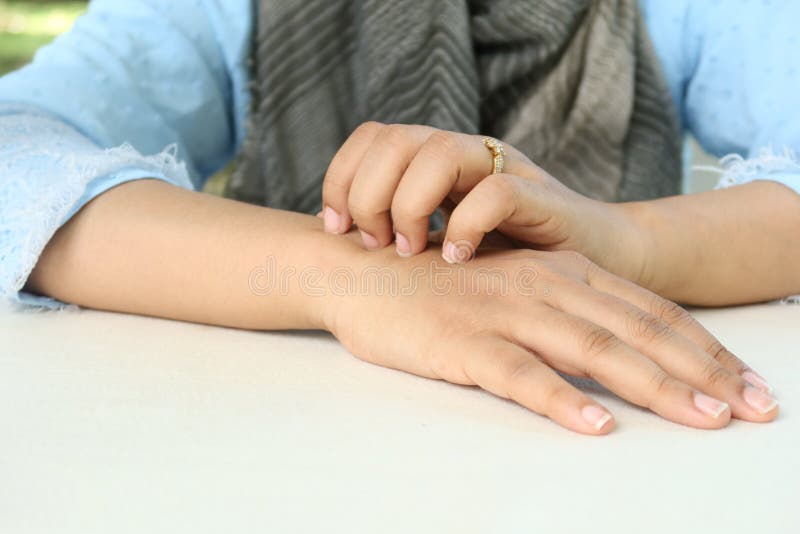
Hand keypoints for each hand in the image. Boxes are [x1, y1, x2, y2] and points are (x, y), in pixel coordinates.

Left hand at [321, 122, 645, 282]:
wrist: (595, 261)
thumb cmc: (508, 259)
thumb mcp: (441, 241)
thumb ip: (402, 230)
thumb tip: (342, 240)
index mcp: (435, 161)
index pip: (374, 137)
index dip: (342, 176)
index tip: (335, 228)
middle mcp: (466, 154)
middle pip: (396, 138)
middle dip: (369, 193)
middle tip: (375, 244)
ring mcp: (504, 169)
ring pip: (441, 151)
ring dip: (410, 204)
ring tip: (410, 251)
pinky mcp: (540, 197)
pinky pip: (496, 191)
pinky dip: (466, 224)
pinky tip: (457, 259)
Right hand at [323, 245, 777, 434]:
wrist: (365, 269)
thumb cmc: (445, 283)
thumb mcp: (517, 285)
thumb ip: (568, 309)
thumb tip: (625, 351)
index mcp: (563, 270)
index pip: (650, 311)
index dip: (705, 349)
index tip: (748, 388)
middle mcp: (544, 284)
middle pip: (638, 330)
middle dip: (702, 372)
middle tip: (753, 411)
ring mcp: (503, 311)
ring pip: (592, 349)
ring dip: (653, 386)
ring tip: (702, 419)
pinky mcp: (463, 340)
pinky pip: (520, 373)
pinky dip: (560, 398)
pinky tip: (594, 425)